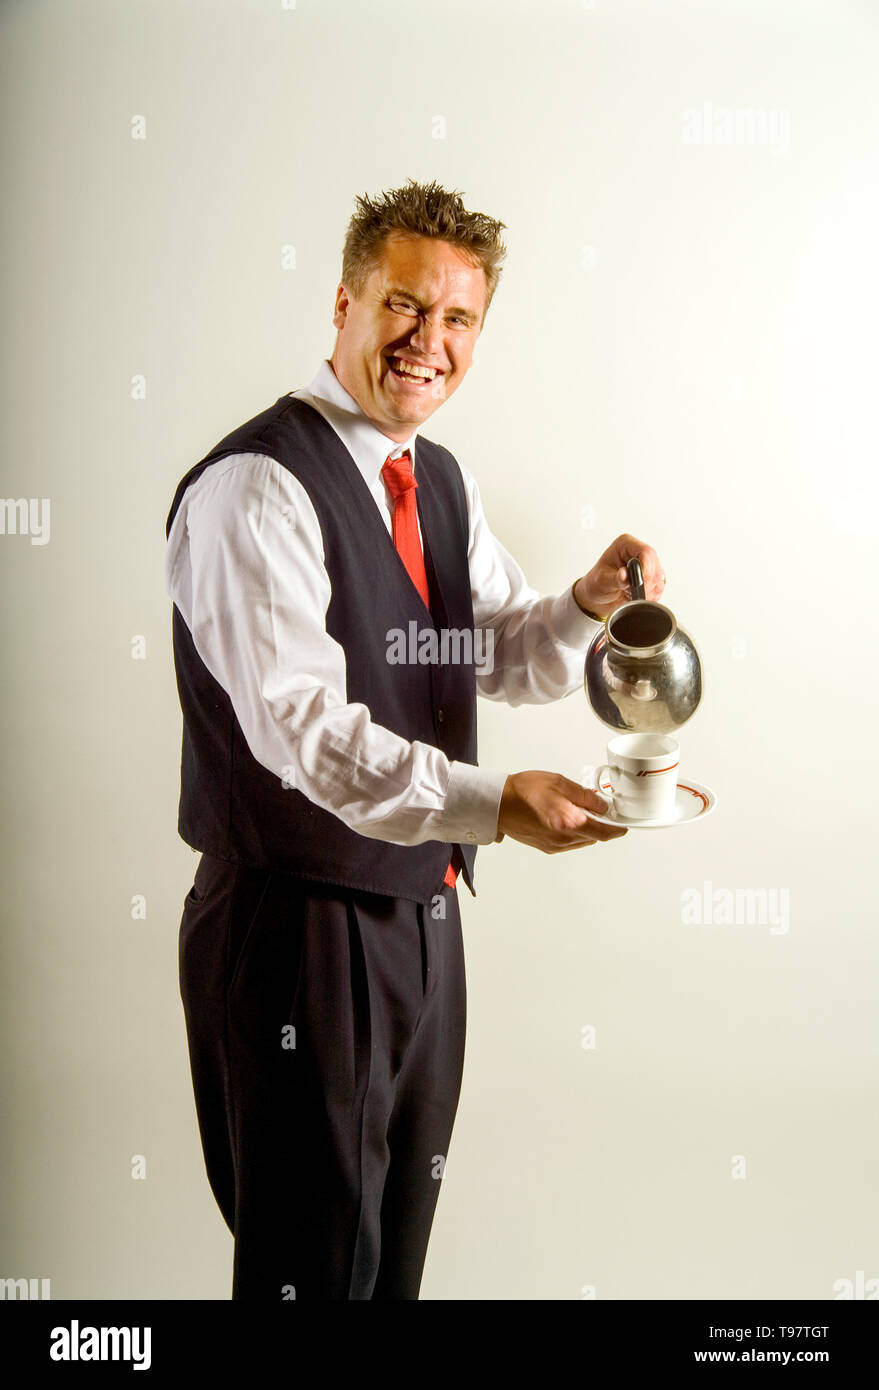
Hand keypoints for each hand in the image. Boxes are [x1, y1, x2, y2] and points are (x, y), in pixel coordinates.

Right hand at [496, 771, 627, 852]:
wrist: (497, 803)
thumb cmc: (523, 791)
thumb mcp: (559, 783)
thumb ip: (584, 796)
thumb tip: (601, 806)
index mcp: (569, 822)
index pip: (604, 833)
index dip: (618, 830)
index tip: (624, 825)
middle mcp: (564, 838)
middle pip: (595, 837)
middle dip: (602, 825)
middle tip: (601, 810)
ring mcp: (554, 845)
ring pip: (583, 841)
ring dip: (587, 829)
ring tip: (579, 811)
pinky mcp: (546, 847)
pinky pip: (569, 843)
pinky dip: (574, 833)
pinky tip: (566, 819)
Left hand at [573, 533, 665, 619]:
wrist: (597, 596)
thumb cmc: (596, 583)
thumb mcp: (602, 581)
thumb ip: (614, 579)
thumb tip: (624, 574)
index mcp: (625, 545)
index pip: (645, 552)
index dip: (647, 568)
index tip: (640, 583)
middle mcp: (637, 552)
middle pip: (655, 564)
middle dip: (647, 582)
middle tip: (633, 593)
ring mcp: (646, 564)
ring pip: (659, 576)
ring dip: (648, 590)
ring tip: (630, 594)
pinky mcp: (650, 577)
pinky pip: (659, 586)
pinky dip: (650, 595)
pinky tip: (636, 596)